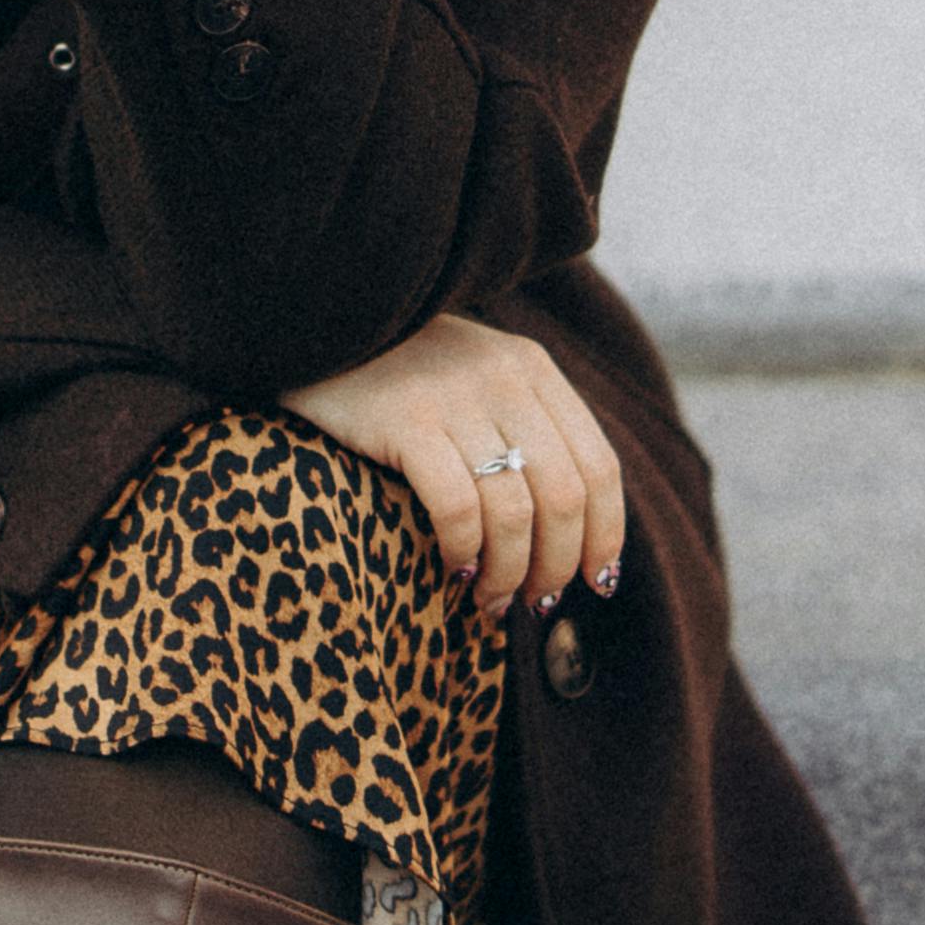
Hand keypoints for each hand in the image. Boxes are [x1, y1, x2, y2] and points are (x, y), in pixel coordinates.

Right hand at [280, 310, 625, 629]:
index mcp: (534, 370)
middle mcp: (505, 380)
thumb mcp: (476, 378)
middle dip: (557, 567)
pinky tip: (454, 568)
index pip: (599, 466)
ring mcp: (455, 399)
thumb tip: (566, 530)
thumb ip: (523, 428)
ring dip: (508, 574)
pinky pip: (456, 507)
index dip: (605, 536)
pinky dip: (464, 549)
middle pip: (564, 498)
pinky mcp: (404, 420)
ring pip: (513, 512)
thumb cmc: (397, 369)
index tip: (596, 583)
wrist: (318, 320)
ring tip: (490, 602)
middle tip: (535, 604)